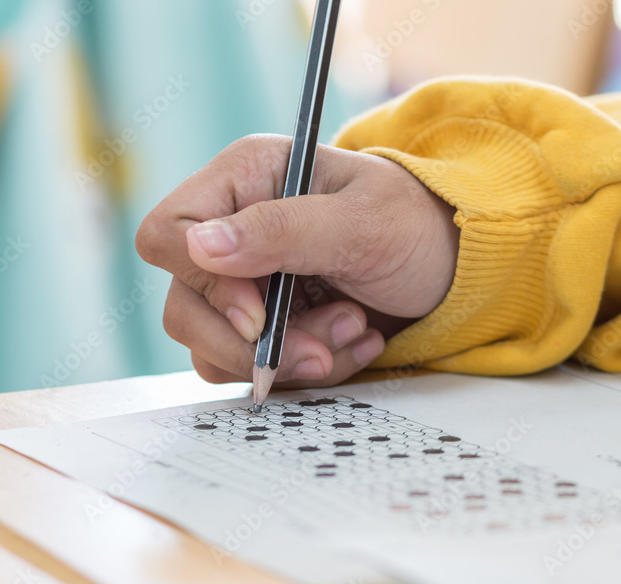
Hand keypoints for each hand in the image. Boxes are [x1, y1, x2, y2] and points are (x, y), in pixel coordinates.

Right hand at [136, 134, 457, 386]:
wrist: (452, 266)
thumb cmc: (416, 224)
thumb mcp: (361, 222)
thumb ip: (279, 230)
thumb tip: (200, 245)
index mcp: (244, 179)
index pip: (168, 234)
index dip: (203, 283)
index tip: (260, 314)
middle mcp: (232, 230)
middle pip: (183, 306)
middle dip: (255, 341)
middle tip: (320, 346)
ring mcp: (242, 282)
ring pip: (212, 347)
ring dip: (286, 357)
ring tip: (351, 330)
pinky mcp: (260, 323)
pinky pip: (249, 367)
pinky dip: (301, 368)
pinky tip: (348, 344)